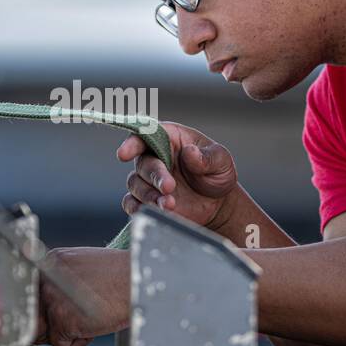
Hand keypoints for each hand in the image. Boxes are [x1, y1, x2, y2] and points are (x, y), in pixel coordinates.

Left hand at [34, 247, 129, 345]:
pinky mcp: (63, 321)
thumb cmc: (120, 275)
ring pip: (46, 330)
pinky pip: (60, 344)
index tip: (55, 312)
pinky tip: (93, 327)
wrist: (137, 282)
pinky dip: (78, 342)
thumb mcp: (83, 264)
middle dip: (51, 322)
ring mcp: (53, 300)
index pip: (34, 292)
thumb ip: (61, 278)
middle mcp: (47, 279)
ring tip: (87, 319)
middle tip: (71, 320)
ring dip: (65, 331)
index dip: (46, 306)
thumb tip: (53, 299)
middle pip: (34, 312)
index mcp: (50, 261)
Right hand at [117, 121, 239, 230]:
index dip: (133, 142)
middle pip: (142, 162)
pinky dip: (138, 208)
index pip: (146, 134)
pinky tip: (155, 212)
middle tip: (169, 187)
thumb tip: (190, 152)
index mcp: (170, 138)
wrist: (217, 204)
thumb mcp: (221, 161)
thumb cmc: (217, 175)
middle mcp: (155, 156)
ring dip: (149, 195)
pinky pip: (131, 203)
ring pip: (135, 184)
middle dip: (154, 176)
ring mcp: (148, 180)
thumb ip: (207, 157)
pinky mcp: (147, 200)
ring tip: (170, 205)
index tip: (124, 153)